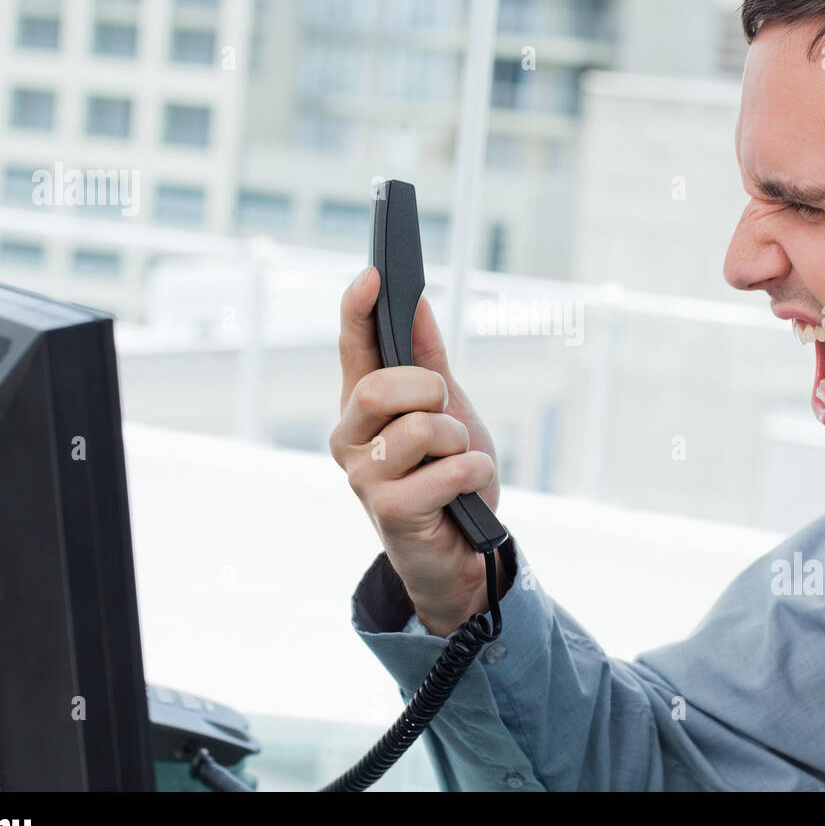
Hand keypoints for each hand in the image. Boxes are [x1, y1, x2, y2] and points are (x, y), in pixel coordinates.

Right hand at [330, 266, 507, 635]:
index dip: (358, 309)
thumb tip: (418, 304)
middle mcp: (350, 439)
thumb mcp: (447, 412)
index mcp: (361, 407)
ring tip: (457, 462)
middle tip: (446, 414)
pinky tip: (468, 490)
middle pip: (381, 386)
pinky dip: (474, 473)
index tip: (375, 273)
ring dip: (459, 442)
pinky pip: (448, 470)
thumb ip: (428, 362)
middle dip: (429, 393)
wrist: (463, 552)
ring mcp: (364, 478)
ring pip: (421, 428)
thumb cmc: (448, 478)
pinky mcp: (390, 512)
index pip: (353, 347)